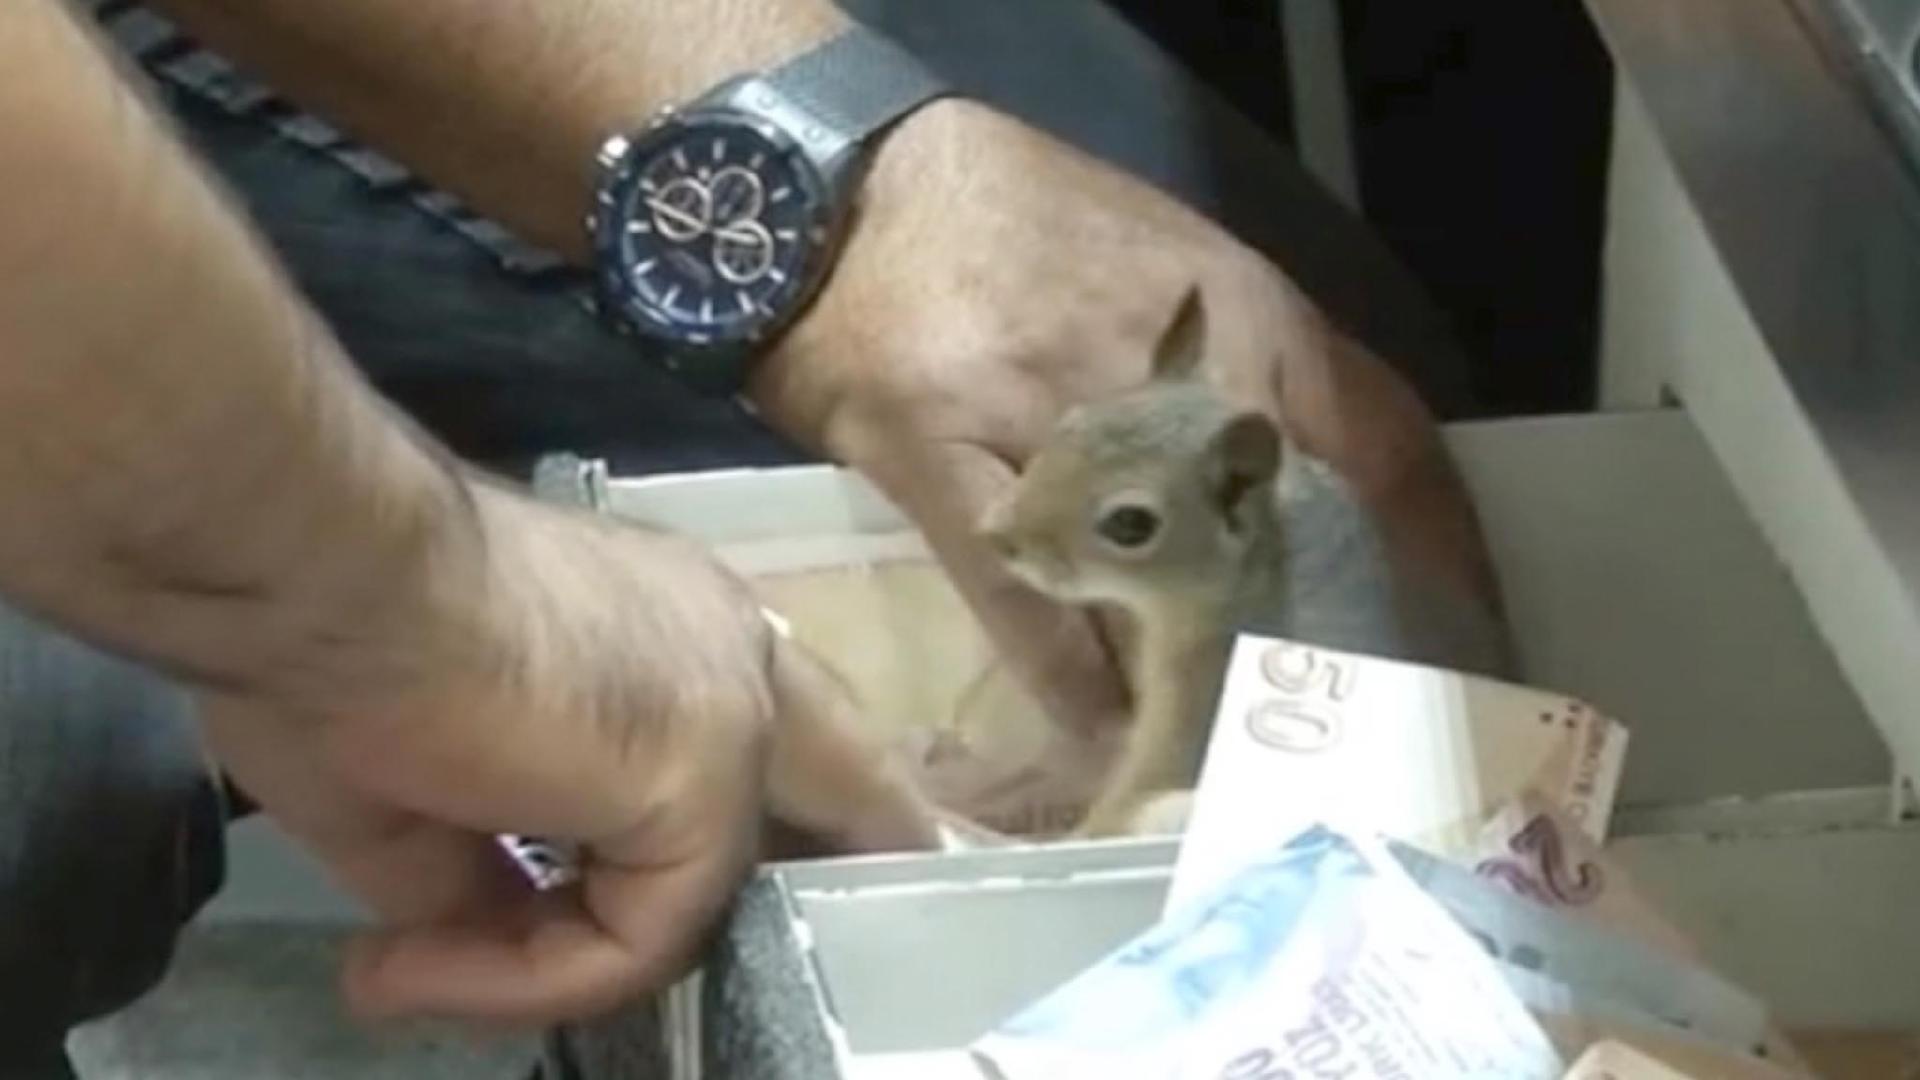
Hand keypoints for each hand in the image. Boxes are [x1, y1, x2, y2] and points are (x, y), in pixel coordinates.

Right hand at [195, 484, 916, 1026]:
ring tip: (426, 974)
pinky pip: (641, 934)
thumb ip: (489, 865)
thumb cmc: (339, 636)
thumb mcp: (421, 782)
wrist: (311, 566)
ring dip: (576, 963)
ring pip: (709, 889)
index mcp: (670, 626)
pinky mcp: (705, 778)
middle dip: (857, 859)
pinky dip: (527, 977)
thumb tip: (475, 942)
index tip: (765, 871)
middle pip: (845, 782)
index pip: (768, 727)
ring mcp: (731, 711)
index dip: (777, 805)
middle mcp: (726, 654)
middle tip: (869, 906)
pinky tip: (417, 968)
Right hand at [751, 102, 1477, 741]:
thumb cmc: (1022, 227)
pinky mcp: (941, 462)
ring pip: (1145, 582)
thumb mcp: (1183, 262)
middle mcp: (1158, 369)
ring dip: (1186, 670)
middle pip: (1268, 535)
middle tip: (1328, 710)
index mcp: (1238, 311)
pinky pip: (1021, 601)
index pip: (1376, 444)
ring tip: (1216, 743)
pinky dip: (1067, 680)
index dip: (1426, 550)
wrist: (852, 193)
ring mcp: (1046, 420)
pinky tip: (1095, 729)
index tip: (1457, 636)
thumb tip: (1339, 474)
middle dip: (1306, 632)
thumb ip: (1269, 359)